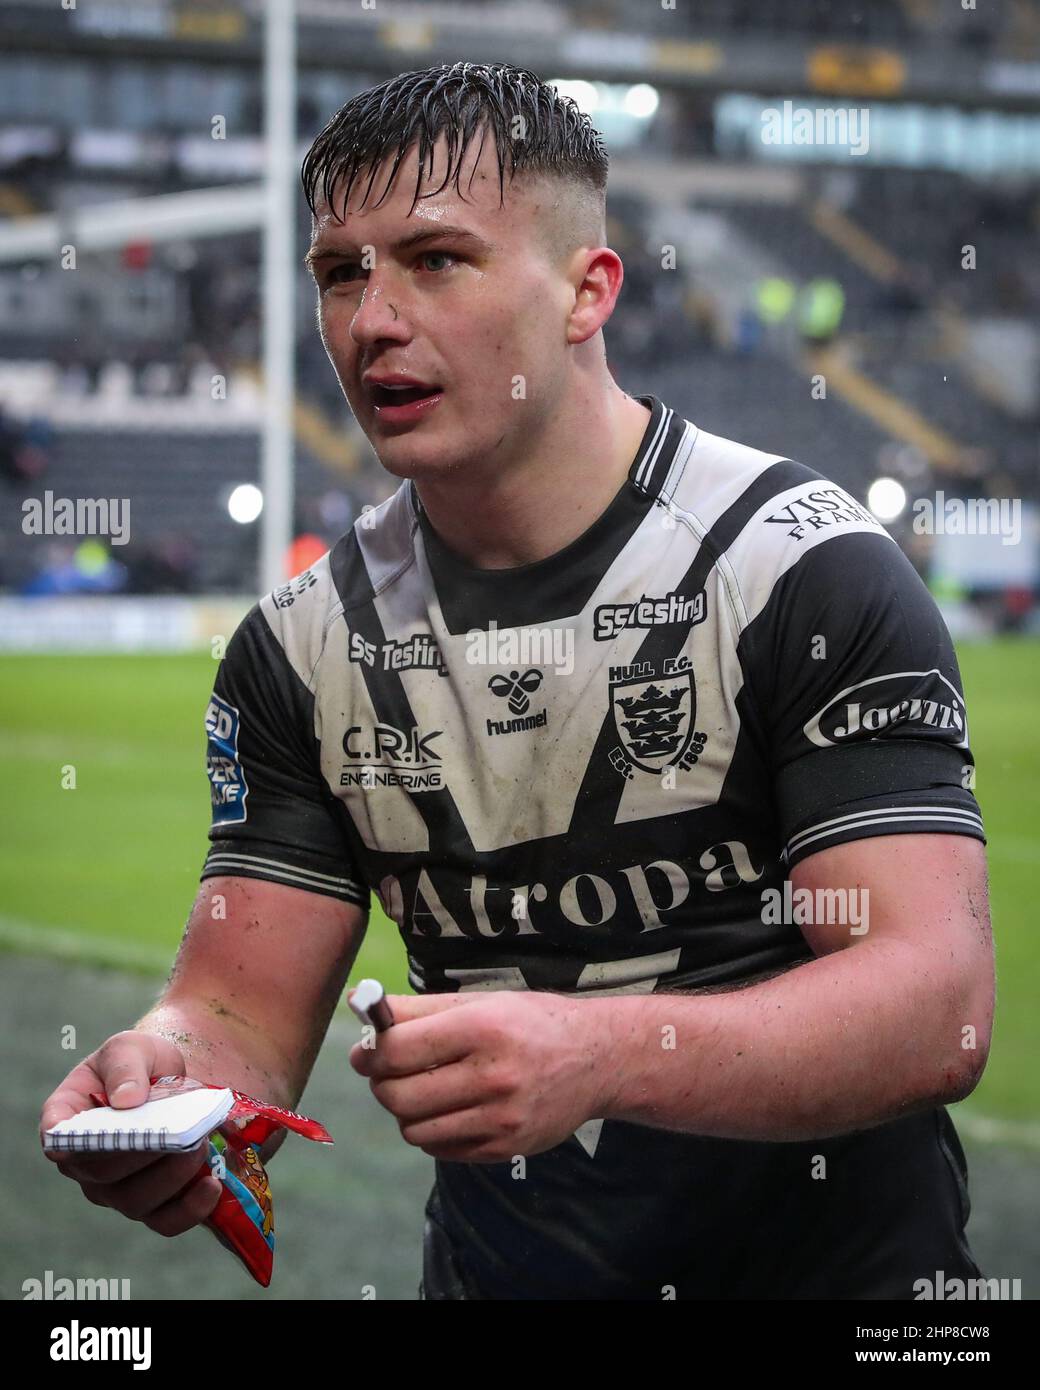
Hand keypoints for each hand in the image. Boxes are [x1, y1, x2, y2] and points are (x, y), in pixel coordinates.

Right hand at [40, 1031, 221, 1235]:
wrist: (172, 1079)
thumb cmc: (140, 1062)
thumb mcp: (131, 1047)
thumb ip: (125, 1067)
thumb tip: (125, 1100)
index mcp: (68, 1117)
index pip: (57, 1135)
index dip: (64, 1142)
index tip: (76, 1142)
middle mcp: (84, 1162)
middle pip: (104, 1174)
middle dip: (145, 1154)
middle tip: (181, 1132)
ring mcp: (114, 1189)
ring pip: (135, 1201)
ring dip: (171, 1177)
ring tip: (200, 1146)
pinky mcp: (151, 1204)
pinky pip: (164, 1221)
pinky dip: (189, 1210)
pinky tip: (211, 1186)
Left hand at [348, 990, 611, 1162]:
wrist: (597, 1060)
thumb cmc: (529, 1023)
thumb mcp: (480, 1002)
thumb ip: (418, 1009)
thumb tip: (359, 1003)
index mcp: (482, 1028)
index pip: (398, 1050)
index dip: (369, 1052)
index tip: (365, 1050)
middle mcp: (493, 1075)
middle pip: (399, 1095)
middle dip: (381, 1083)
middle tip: (388, 1071)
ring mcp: (501, 1118)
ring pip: (414, 1129)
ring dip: (405, 1110)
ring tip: (421, 1089)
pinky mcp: (506, 1147)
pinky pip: (440, 1149)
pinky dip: (430, 1131)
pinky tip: (447, 1109)